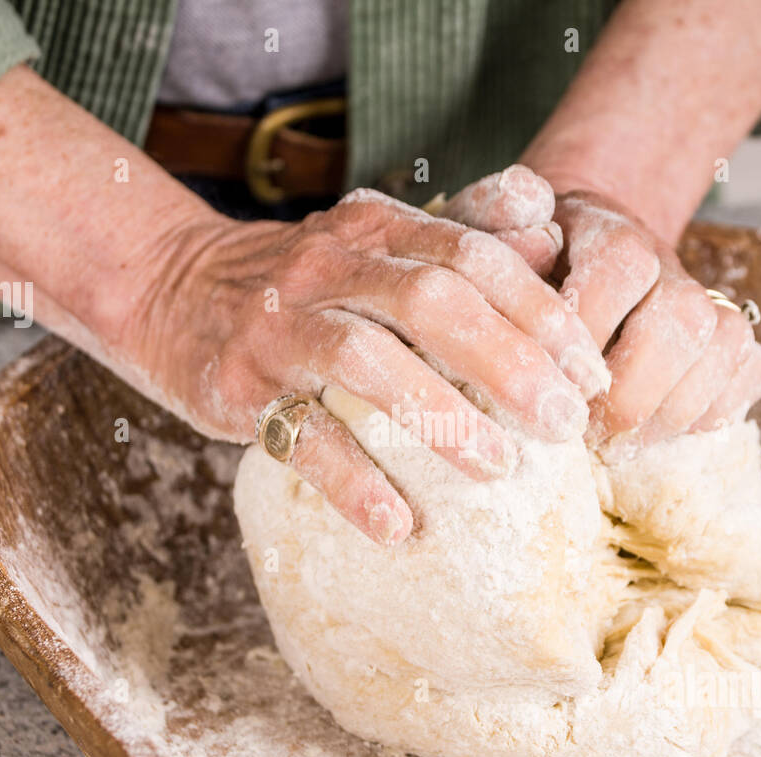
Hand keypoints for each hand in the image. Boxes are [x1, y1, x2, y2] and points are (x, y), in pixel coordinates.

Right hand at [121, 186, 609, 545]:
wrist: (171, 289)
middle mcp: (328, 263)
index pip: (474, 256)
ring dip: (440, 417)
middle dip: (510, 364)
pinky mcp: (237, 384)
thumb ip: (462, 238)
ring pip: (366, 359)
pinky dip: (352, 482)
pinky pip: (300, 435)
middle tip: (565, 427)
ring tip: (499, 469)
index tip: (589, 376)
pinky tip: (398, 524)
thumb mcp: (378, 245)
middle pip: (431, 300)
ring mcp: (278, 323)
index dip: (540, 314)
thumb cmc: (304, 283)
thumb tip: (550, 240)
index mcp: (377, 227)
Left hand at [445, 171, 760, 447]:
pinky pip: (751, 371)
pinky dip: (716, 409)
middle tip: (587, 431)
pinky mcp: (726, 340)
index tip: (551, 380)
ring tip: (618, 444)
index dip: (590, 326)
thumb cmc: (514, 267)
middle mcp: (662, 262)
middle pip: (681, 315)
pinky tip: (663, 431)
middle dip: (633, 387)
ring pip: (724, 344)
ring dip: (672, 408)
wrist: (563, 263)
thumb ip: (497, 222)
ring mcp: (702, 299)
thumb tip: (535, 237)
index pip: (622, 264)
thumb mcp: (486, 237)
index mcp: (606, 229)